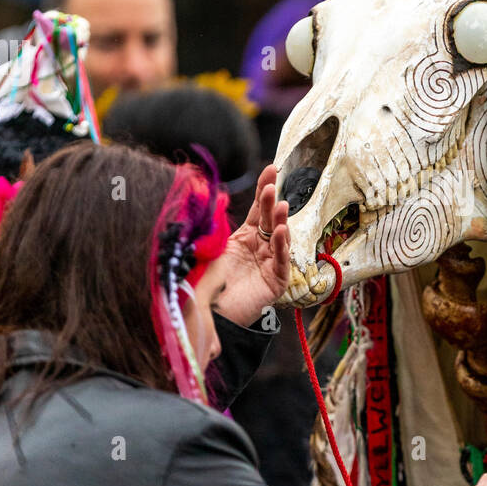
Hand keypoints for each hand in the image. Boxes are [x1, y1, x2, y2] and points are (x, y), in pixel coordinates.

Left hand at [216, 164, 291, 326]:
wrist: (204, 316)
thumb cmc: (204, 284)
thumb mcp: (209, 248)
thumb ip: (214, 228)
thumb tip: (211, 199)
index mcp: (243, 238)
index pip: (257, 210)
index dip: (264, 189)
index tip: (271, 169)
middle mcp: (259, 249)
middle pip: (269, 220)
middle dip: (271, 201)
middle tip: (272, 186)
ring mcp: (268, 264)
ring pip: (279, 238)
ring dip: (280, 221)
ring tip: (280, 205)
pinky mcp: (275, 283)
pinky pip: (281, 261)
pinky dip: (282, 245)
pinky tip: (280, 231)